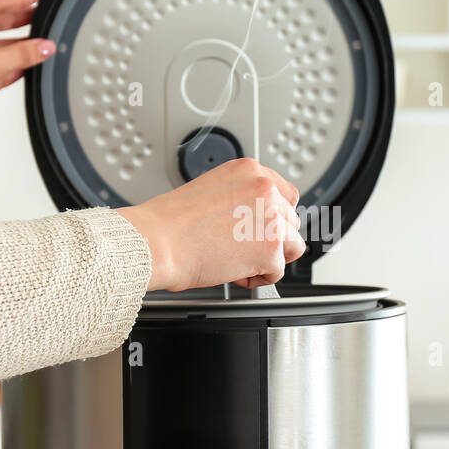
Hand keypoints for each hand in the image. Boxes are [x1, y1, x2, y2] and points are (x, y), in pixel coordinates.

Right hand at [118, 158, 306, 290]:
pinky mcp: (271, 248)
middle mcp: (265, 189)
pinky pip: (278, 271)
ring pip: (292, 246)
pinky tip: (235, 272)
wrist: (156, 242)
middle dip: (271, 238)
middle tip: (242, 248)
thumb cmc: (171, 223)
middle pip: (291, 221)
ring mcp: (271, 218)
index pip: (285, 194)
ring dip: (269, 257)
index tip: (259, 228)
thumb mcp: (212, 191)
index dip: (273, 217)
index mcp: (249, 170)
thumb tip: (256, 218)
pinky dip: (259, 278)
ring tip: (239, 260)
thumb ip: (242, 198)